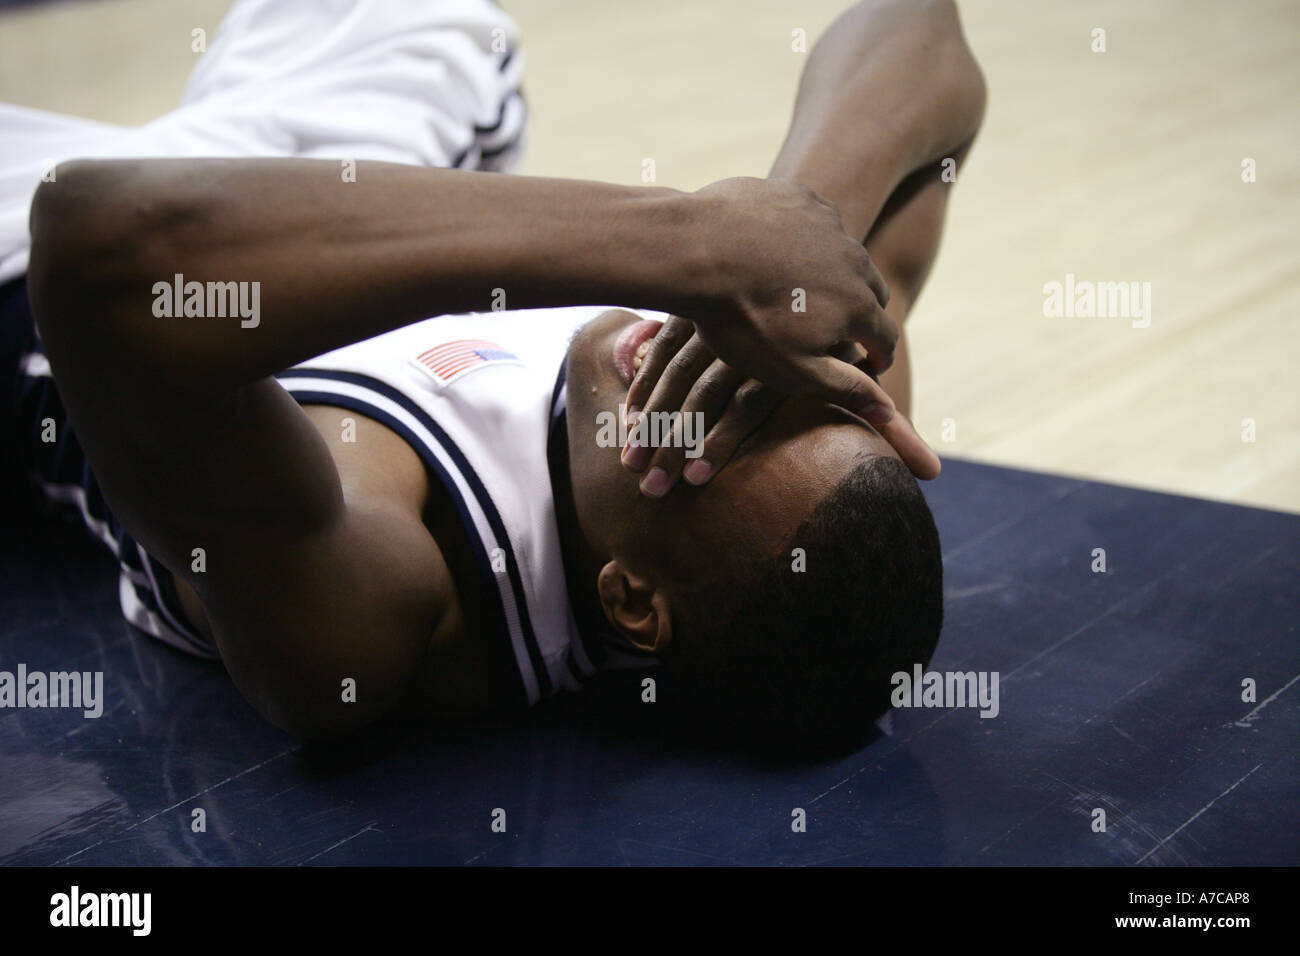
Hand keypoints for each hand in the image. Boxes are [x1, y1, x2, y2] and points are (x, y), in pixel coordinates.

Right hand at [623, 315, 940, 497]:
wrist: (818, 241)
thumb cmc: (842, 327)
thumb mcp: (863, 375)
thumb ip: (889, 425)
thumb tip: (934, 474)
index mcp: (784, 360)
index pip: (743, 411)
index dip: (717, 448)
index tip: (696, 483)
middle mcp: (744, 342)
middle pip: (698, 400)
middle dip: (669, 448)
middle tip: (647, 492)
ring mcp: (712, 325)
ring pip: (670, 379)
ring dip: (648, 426)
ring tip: (629, 467)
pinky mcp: (691, 314)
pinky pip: (657, 358)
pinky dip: (641, 393)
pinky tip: (625, 427)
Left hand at [681, 176, 898, 409]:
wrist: (696, 250)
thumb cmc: (741, 319)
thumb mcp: (793, 370)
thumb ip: (846, 389)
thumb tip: (890, 413)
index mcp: (859, 306)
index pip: (885, 338)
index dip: (878, 357)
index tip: (867, 366)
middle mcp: (856, 260)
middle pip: (872, 293)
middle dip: (860, 315)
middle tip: (836, 329)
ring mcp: (829, 224)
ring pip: (843, 255)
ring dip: (833, 274)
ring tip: (802, 290)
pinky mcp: (800, 197)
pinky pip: (814, 222)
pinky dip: (804, 239)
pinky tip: (775, 251)